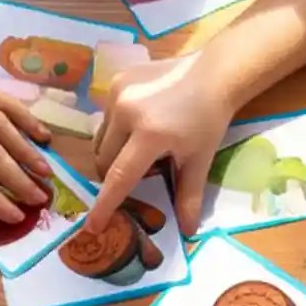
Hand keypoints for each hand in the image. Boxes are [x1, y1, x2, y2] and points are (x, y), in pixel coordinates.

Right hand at [89, 53, 234, 235]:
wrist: (213, 73)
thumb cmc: (209, 119)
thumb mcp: (200, 159)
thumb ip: (188, 195)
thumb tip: (188, 232)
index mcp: (150, 135)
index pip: (119, 177)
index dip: (105, 205)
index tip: (92, 226)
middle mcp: (127, 112)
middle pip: (105, 159)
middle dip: (115, 175)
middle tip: (142, 173)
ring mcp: (118, 93)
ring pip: (101, 138)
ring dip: (114, 152)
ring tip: (142, 147)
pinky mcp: (116, 81)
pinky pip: (106, 117)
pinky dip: (117, 129)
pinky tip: (141, 123)